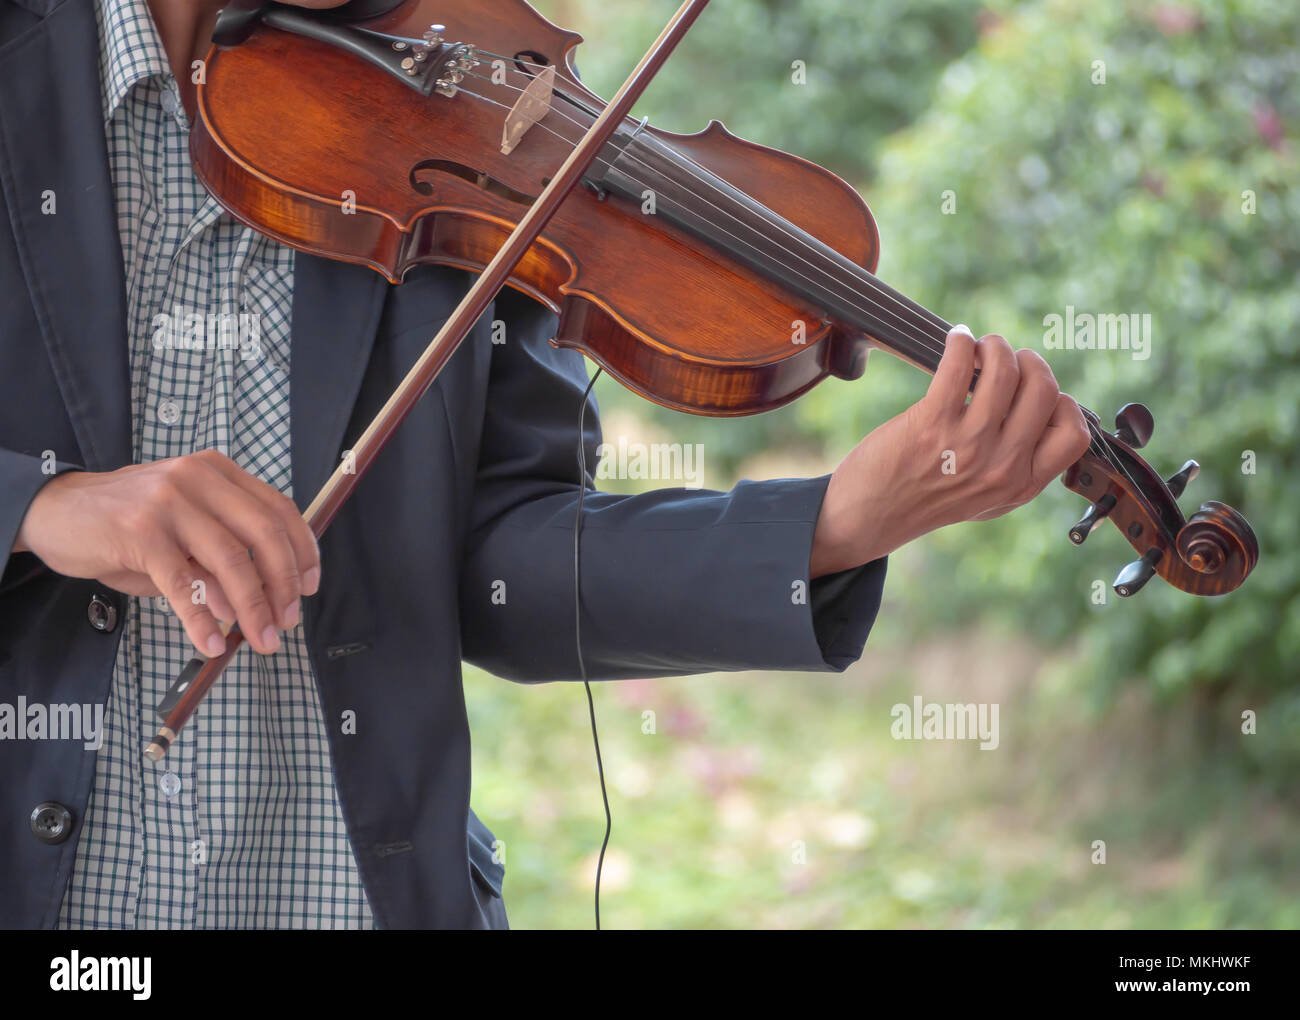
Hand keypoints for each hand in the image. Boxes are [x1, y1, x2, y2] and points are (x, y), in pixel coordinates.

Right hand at [15, 449, 319, 657]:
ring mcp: (168, 502)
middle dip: (283, 584)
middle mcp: (197, 478)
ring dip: (252, 607)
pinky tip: (211, 643)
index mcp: (217, 472)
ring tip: (262, 640)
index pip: (278, 508)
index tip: (310, 586)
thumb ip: (221, 559)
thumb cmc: (127, 526)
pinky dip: (202, 618)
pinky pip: (183, 583)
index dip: (302, 550)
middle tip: (289, 622)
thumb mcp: (184, 533)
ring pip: (230, 560)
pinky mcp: (139, 532)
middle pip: (263, 533)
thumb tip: (259, 602)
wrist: (56, 512)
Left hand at [810, 326, 1091, 576]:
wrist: (870, 517)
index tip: (1034, 393)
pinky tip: (957, 340)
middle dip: (1029, 362)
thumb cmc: (926, 500)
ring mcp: (968, 445)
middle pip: (1045, 390)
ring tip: (981, 348)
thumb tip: (1046, 412)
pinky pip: (960, 364)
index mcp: (1022, 485)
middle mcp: (1001, 467)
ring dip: (995, 346)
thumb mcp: (987, 499)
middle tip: (1006, 359)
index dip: (1061, 402)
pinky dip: (962, 342)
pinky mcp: (931, 424)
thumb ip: (1019, 468)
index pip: (1074, 435)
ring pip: (1006, 371)